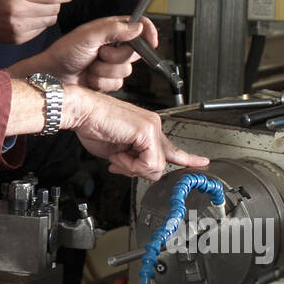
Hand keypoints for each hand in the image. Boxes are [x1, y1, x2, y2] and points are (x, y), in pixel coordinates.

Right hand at [0, 0, 74, 43]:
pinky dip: (39, 23)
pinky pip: (40, 30)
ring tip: (36, 7)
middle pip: (54, 8)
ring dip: (48, 13)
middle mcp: (19, 10)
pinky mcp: (18, 38)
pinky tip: (27, 17)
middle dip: (56, 1)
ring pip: (50, 20)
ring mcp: (18, 26)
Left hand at [38, 15, 159, 90]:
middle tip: (99, 54)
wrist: (53, 75)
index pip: (139, 26)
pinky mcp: (108, 79)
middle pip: (135, 52)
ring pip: (126, 71)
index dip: (148, 33)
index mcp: (112, 29)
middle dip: (116, 57)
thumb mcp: (87, 36)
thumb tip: (137, 27)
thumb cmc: (64, 52)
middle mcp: (114, 45)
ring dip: (105, 71)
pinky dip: (102, 82)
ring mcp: (112, 63)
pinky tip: (90, 77)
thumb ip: (113, 30)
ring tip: (90, 66)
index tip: (151, 42)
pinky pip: (117, 84)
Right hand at [64, 87, 209, 179]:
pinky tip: (119, 155)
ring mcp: (152, 127)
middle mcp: (153, 125)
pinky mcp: (147, 131)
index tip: (202, 162)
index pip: (171, 148)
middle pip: (160, 163)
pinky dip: (131, 166)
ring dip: (131, 168)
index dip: (187, 158)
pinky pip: (148, 163)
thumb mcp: (116, 150)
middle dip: (137, 170)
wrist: (81, 112)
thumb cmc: (92, 126)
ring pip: (156, 166)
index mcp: (147, 129)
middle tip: (119, 163)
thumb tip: (135, 171)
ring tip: (116, 156)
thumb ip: (131, 160)